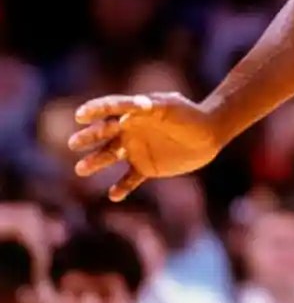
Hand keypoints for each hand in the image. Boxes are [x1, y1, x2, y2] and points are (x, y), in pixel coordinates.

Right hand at [67, 92, 222, 200]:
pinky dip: (120, 188)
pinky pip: (129, 180)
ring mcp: (136, 150)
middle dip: (88, 138)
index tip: (81, 115)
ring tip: (81, 169)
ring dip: (94, 163)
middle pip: (103, 134)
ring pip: (109, 157)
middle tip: (75, 143)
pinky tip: (114, 196)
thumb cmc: (190, 114)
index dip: (95, 110)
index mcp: (134, 112)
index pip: (109, 109)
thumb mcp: (171, 106)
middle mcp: (129, 131)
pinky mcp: (146, 168)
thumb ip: (152, 106)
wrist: (210, 134)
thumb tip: (133, 108)